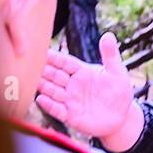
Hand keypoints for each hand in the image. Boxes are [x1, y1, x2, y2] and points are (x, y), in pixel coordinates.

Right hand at [37, 32, 141, 147]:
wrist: (122, 117)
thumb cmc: (119, 92)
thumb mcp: (117, 72)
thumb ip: (111, 55)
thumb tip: (108, 35)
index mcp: (82, 71)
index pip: (65, 62)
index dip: (54, 57)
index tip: (42, 51)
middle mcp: (72, 85)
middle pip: (54, 75)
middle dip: (43, 70)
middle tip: (30, 64)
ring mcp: (70, 100)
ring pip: (52, 91)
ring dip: (42, 86)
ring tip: (32, 80)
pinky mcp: (70, 116)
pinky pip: (57, 109)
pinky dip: (49, 105)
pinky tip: (40, 99)